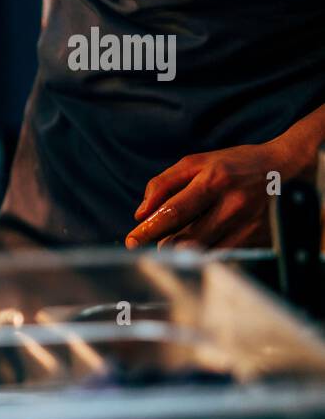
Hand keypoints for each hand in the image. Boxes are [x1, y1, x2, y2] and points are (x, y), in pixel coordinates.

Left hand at [125, 142, 294, 248]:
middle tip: (150, 243)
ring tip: (175, 241)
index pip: (173, 212)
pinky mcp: (259, 240)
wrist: (287, 168)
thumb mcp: (197, 162)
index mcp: (214, 181)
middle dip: (162, 243)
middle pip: (186, 238)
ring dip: (181, 251)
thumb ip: (163, 184)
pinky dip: (204, 254)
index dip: (148, 230)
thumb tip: (141, 214)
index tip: (131, 241)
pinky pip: (221, 256)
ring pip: (202, 251)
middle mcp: (233, 205)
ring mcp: (248, 225)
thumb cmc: (234, 165)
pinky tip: (200, 246)